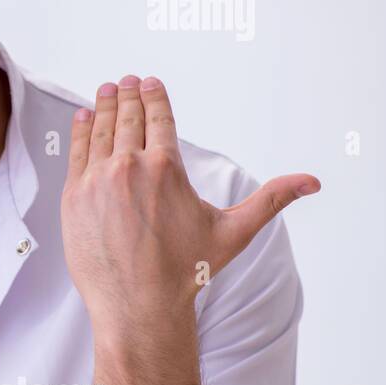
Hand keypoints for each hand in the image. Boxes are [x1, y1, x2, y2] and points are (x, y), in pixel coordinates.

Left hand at [61, 74, 319, 336]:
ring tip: (108, 91)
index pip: (159, 119)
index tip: (151, 81)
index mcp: (166, 168)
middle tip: (128, 80)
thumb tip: (312, 182)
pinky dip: (80, 132)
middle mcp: (128, 168)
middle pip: (128, 120)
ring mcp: (96, 181)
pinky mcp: (73, 197)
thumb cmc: (187, 271)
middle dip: (129, 96)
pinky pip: (77, 154)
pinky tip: (83, 118)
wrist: (138, 304)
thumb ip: (270, 200)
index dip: (155, 97)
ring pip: (100, 132)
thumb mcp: (233, 231)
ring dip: (105, 107)